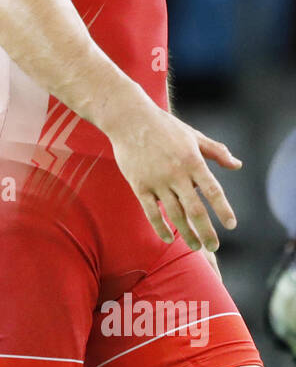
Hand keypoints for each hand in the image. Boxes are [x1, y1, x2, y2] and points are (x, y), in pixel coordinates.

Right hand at [108, 103, 239, 250]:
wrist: (129, 120)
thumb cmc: (165, 127)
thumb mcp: (194, 135)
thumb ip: (216, 151)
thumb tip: (237, 165)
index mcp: (193, 161)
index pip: (213, 191)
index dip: (223, 209)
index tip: (231, 225)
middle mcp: (176, 173)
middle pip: (195, 210)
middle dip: (206, 232)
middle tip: (214, 247)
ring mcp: (157, 181)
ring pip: (175, 215)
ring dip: (186, 234)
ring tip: (196, 247)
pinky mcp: (139, 185)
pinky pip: (151, 212)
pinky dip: (160, 227)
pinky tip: (168, 238)